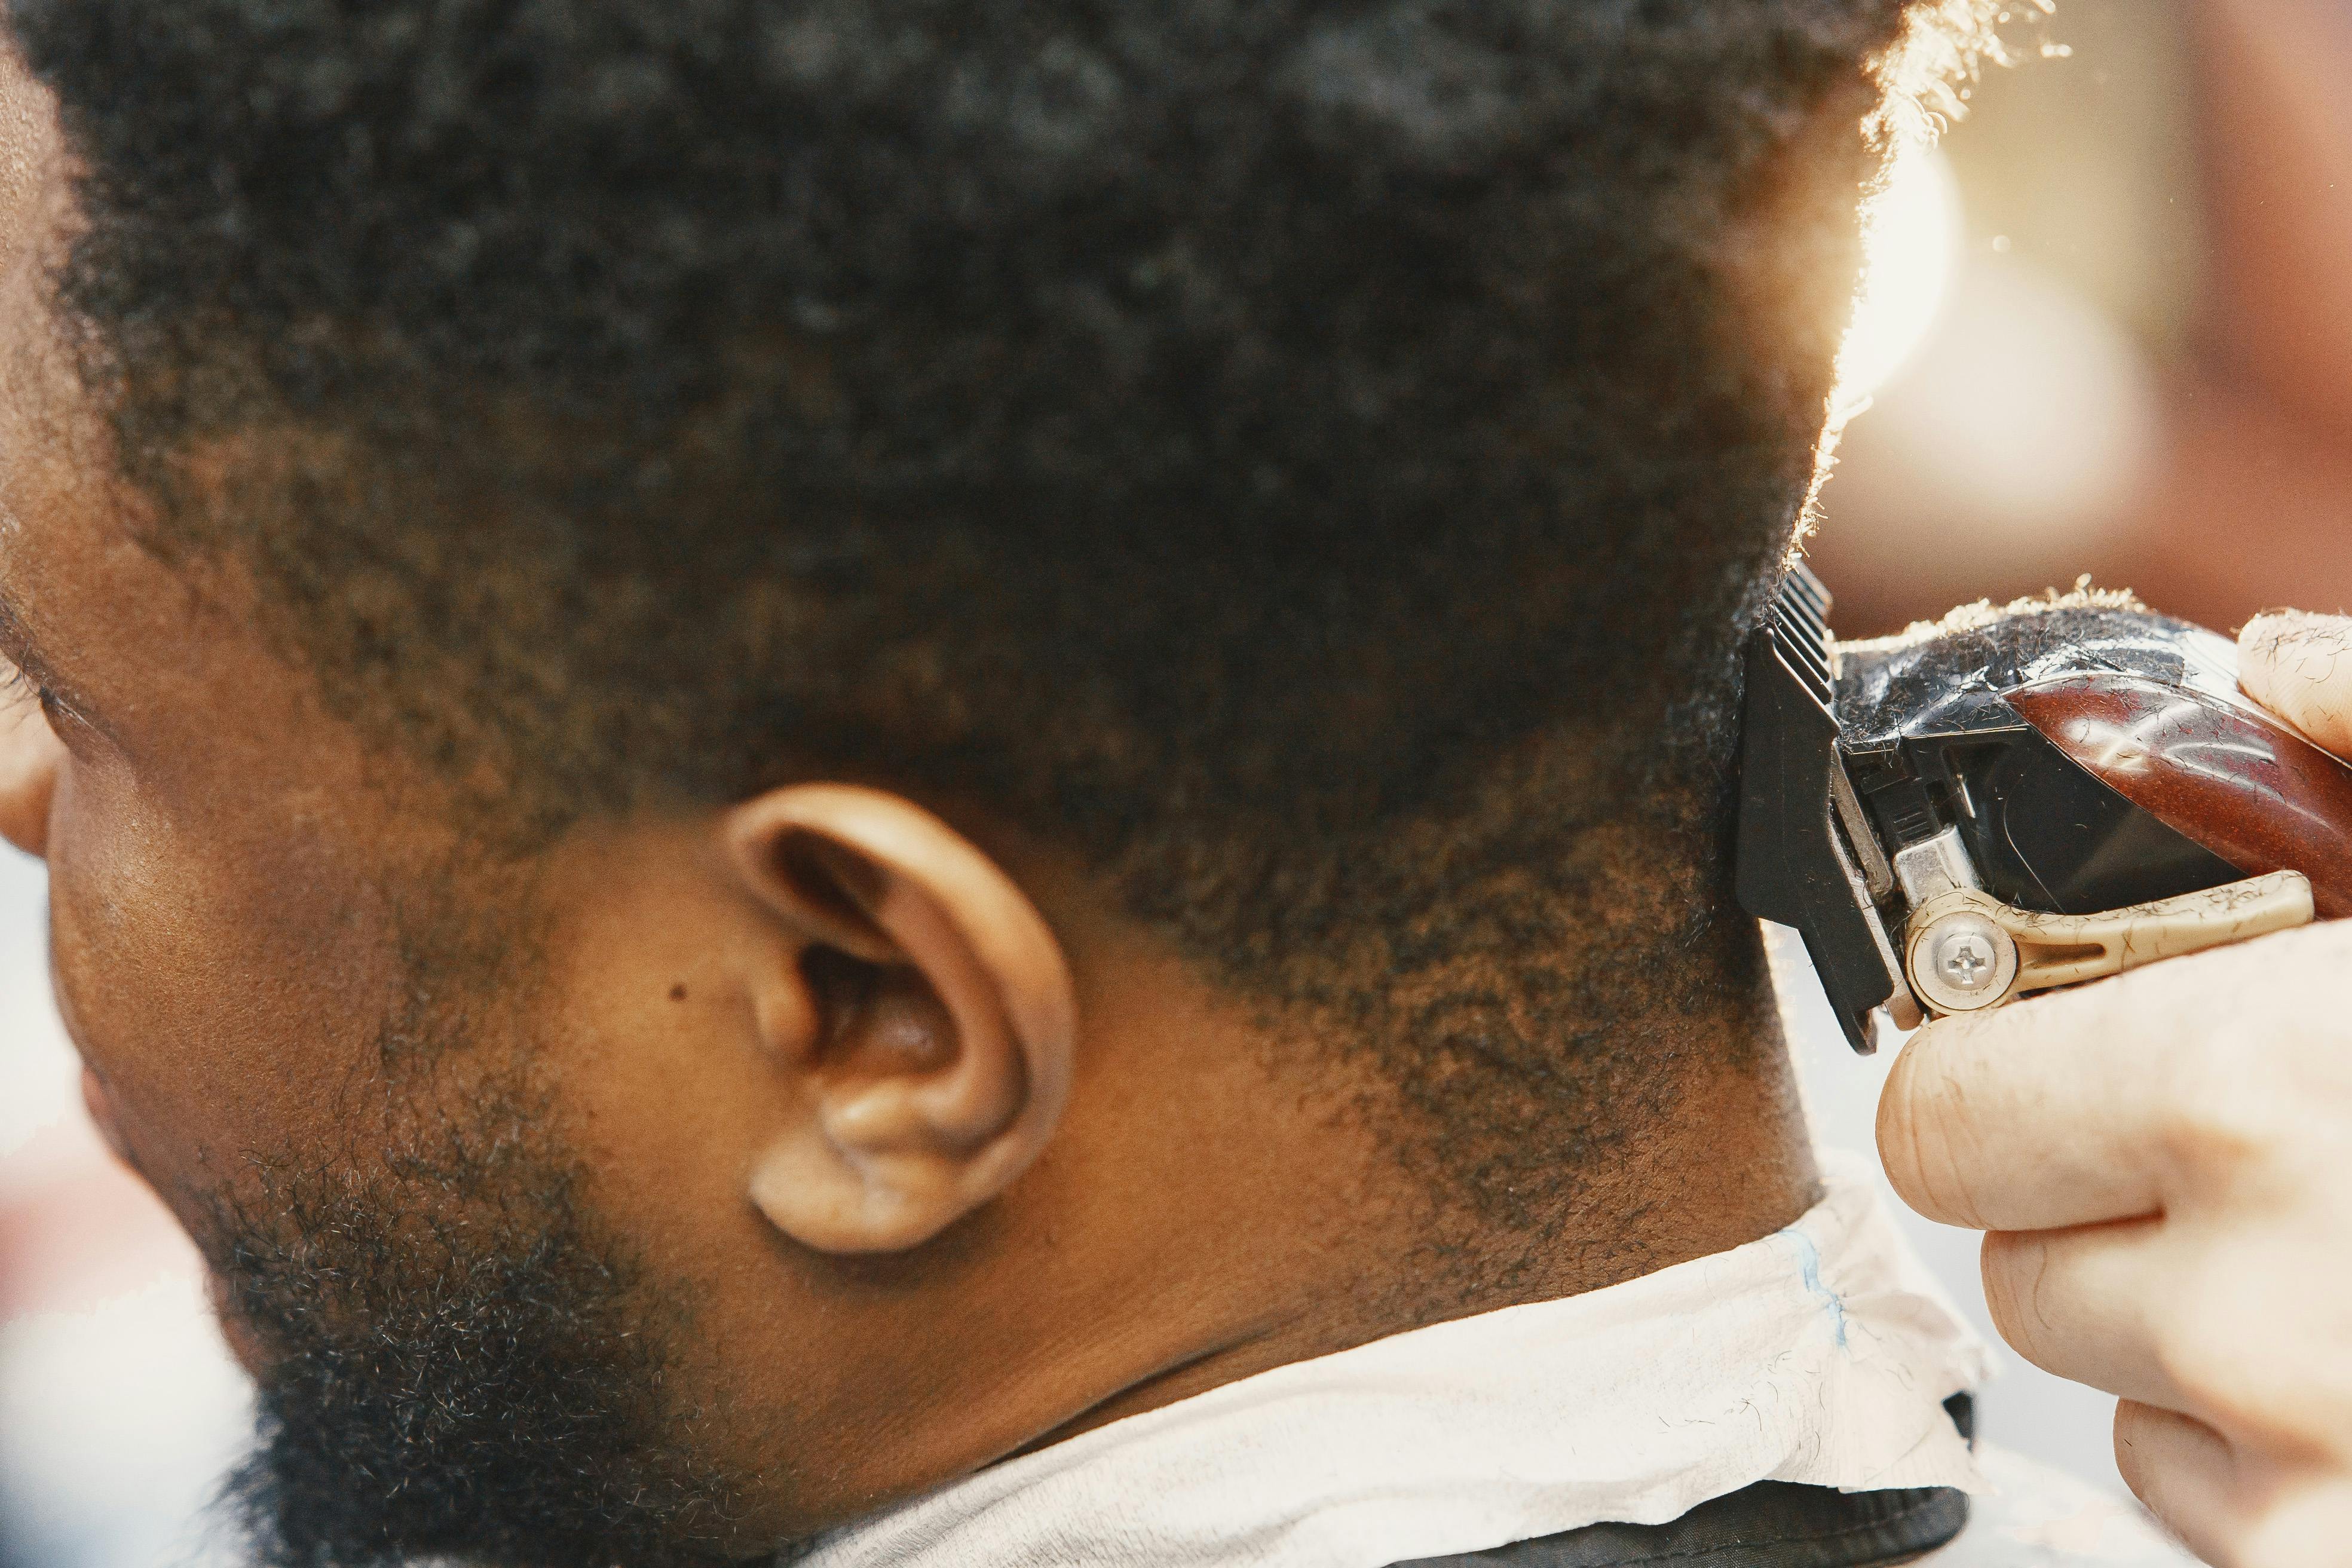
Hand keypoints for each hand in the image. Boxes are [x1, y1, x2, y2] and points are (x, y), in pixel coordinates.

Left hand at [1877, 609, 2351, 1567]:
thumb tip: (2265, 673)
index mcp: (2255, 1100)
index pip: (1934, 1114)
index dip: (1990, 1073)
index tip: (2058, 1049)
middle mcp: (2260, 1316)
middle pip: (2009, 1258)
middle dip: (2086, 1195)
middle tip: (2240, 1147)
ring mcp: (2315, 1480)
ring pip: (2111, 1383)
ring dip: (2183, 1318)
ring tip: (2351, 1252)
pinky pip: (2207, 1498)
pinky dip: (2266, 1441)